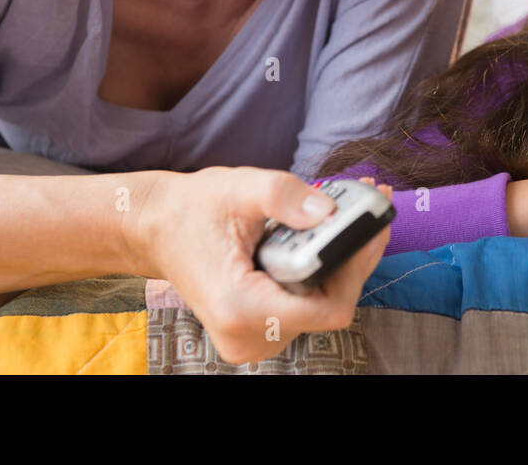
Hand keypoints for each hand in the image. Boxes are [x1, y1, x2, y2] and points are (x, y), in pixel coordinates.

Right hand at [129, 167, 391, 364]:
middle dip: (353, 253)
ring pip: (322, 305)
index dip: (356, 266)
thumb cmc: (192, 210)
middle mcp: (249, 336)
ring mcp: (254, 339)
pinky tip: (328, 234)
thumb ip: (284, 196)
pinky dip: (322, 269)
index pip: (327, 308)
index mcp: (241, 308)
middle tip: (372, 205)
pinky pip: (308, 303)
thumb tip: (329, 210)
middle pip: (330, 305)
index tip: (372, 224)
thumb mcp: (238, 188)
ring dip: (341, 259)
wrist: (156, 229)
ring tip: (352, 212)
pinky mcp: (260, 330)